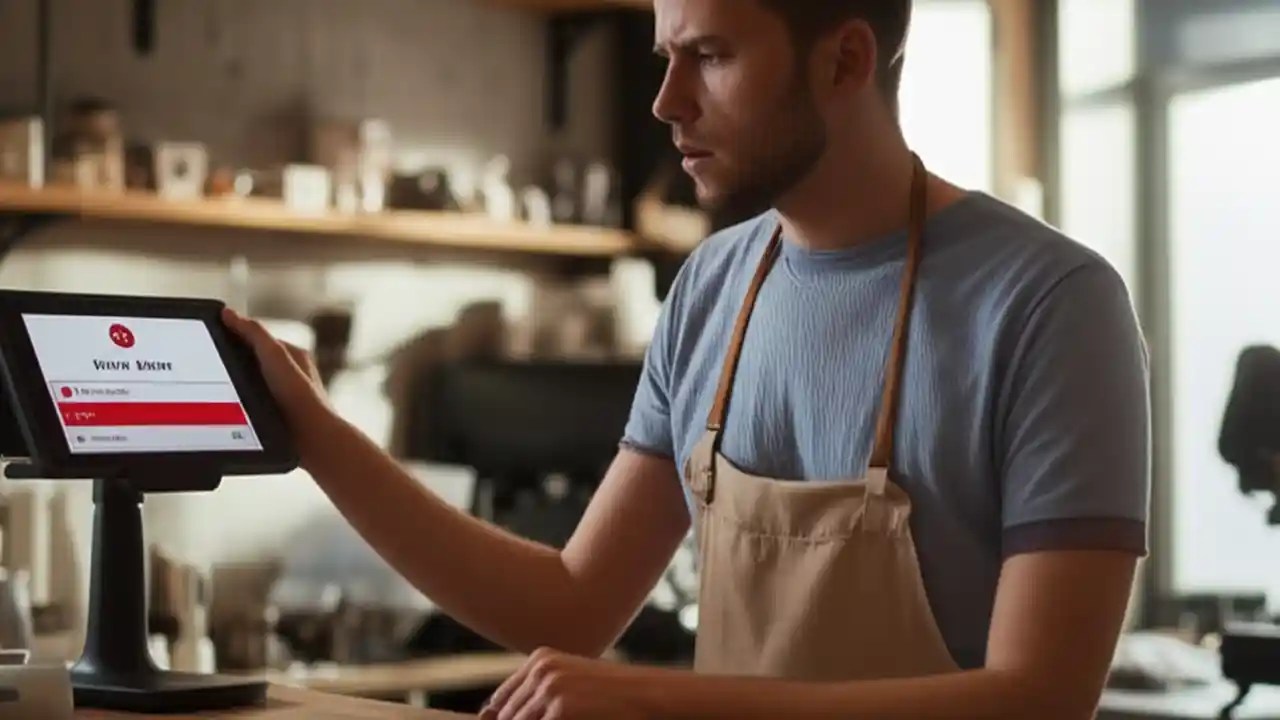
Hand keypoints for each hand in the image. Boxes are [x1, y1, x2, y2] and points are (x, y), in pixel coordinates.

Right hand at [221, 308, 331, 462]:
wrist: (312, 440)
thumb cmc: (298, 397)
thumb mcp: (274, 356)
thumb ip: (253, 334)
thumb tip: (229, 313)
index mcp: (294, 355)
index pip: (259, 339)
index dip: (235, 338)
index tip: (212, 338)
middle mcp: (291, 375)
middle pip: (254, 362)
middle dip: (234, 364)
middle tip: (210, 367)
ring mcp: (284, 396)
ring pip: (252, 385)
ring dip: (237, 388)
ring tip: (218, 391)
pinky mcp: (278, 416)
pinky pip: (253, 405)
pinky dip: (242, 405)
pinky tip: (231, 410)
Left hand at [481, 648, 653, 719]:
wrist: (653, 696)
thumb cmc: (616, 697)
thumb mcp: (573, 684)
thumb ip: (539, 697)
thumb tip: (493, 717)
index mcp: (540, 661)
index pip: (498, 704)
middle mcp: (541, 670)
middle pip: (506, 719)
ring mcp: (550, 689)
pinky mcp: (560, 710)